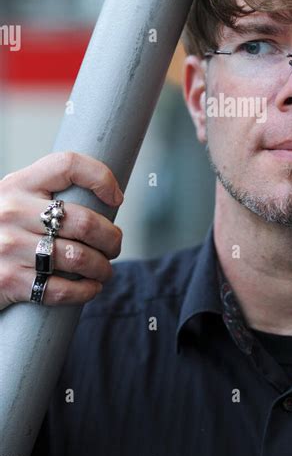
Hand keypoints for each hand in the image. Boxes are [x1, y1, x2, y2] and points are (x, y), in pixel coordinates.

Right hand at [0, 152, 123, 309]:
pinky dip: (85, 291)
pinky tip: (91, 288)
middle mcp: (12, 210)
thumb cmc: (0, 229)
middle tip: (115, 246)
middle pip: (85, 220)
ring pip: (79, 257)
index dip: (101, 176)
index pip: (68, 164)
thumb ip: (44, 194)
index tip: (116, 197)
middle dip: (112, 238)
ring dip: (103, 267)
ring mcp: (9, 245)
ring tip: (105, 270)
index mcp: (18, 183)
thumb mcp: (13, 199)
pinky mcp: (8, 280)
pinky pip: (61, 288)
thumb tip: (104, 198)